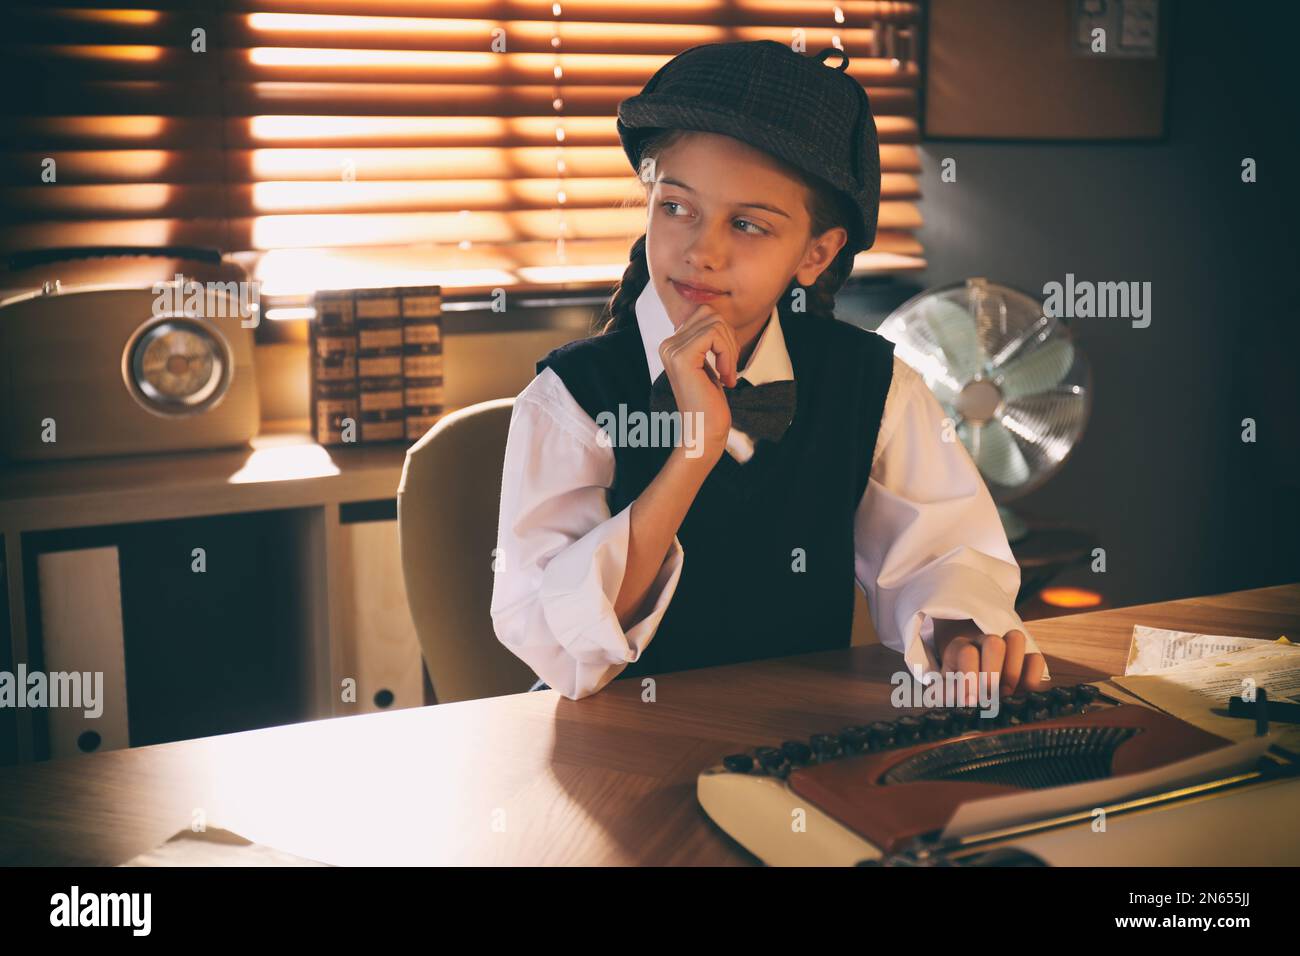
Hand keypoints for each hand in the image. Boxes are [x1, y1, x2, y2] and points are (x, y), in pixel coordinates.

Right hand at [658, 303, 737, 465]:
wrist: (704, 430)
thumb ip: (709, 338)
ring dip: (730, 348)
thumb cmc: (710, 402)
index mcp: (672, 344)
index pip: (705, 314)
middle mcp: (667, 344)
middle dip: (729, 338)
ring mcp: (671, 349)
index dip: (724, 335)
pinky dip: (727, 354)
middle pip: (710, 313)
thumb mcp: (710, 363)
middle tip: (730, 367)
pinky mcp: (681, 357)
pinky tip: (726, 377)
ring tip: (728, 374)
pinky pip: (714, 335)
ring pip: (715, 322)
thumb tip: (717, 313)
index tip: (727, 363)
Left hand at [933, 619, 1047, 703]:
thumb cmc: (956, 691)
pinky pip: (1036, 659)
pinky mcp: (1026, 660)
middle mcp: (983, 642)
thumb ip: (945, 693)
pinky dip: (1033, 676)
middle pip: (994, 642)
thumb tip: (953, 698)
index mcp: (960, 648)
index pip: (967, 653)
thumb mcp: (945, 691)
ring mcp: (1007, 648)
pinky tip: (1023, 693)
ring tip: (1006, 695)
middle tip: (990, 697)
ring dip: (1013, 671)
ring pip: (1016, 639)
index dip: (969, 676)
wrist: (970, 691)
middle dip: (994, 674)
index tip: (970, 701)